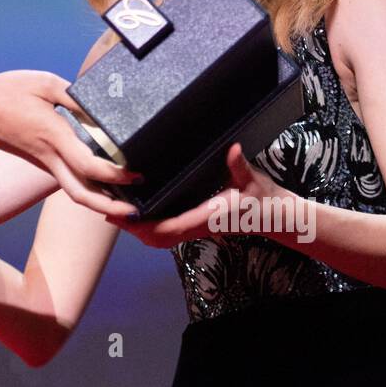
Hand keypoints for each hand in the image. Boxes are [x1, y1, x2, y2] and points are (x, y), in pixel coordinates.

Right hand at [0, 71, 140, 218]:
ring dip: (100, 202)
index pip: (90, 166)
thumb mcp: (45, 83)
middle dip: (110, 207)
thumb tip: (103, 111)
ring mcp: (43, 162)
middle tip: (135, 210)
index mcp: (54, 136)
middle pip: (83, 195)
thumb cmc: (5, 92)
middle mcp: (50, 157)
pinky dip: (88, 187)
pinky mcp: (39, 161)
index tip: (137, 173)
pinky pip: (67, 180)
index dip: (116, 175)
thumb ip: (77, 97)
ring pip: (75, 191)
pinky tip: (101, 180)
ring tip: (124, 202)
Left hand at [105, 143, 282, 247]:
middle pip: (158, 237)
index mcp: (207, 217)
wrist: (276, 217)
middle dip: (134, 229)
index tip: (128, 215)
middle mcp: (198, 226)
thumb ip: (240, 166)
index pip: (172, 227)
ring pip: (161, 237)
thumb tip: (233, 149)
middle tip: (109, 212)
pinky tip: (137, 213)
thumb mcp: (252, 179)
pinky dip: (149, 227)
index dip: (147, 224)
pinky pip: (168, 232)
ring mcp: (196, 228)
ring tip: (115, 212)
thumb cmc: (263, 199)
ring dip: (139, 229)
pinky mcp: (196, 225)